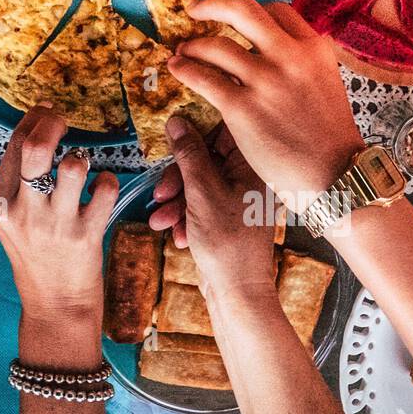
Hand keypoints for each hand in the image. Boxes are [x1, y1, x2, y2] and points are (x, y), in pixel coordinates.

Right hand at [0, 107, 117, 322]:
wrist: (55, 308)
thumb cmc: (37, 260)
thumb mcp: (14, 222)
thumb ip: (20, 184)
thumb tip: (39, 131)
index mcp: (0, 205)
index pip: (14, 146)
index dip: (34, 119)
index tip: (48, 110)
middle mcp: (22, 213)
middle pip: (35, 148)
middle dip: (53, 123)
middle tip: (64, 120)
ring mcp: (54, 225)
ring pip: (72, 166)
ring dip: (81, 158)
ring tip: (82, 169)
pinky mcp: (85, 236)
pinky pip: (104, 188)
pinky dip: (107, 181)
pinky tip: (101, 189)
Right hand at [148, 120, 278, 308]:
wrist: (238, 292)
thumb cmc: (229, 244)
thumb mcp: (202, 192)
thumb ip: (188, 154)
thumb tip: (177, 120)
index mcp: (252, 166)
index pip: (222, 132)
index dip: (194, 133)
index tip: (170, 135)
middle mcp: (248, 179)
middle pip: (204, 159)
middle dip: (177, 177)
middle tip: (161, 192)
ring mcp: (237, 199)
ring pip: (198, 183)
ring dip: (176, 201)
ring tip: (161, 220)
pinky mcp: (226, 217)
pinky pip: (200, 204)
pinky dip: (185, 216)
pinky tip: (178, 235)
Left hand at [167, 0, 364, 203]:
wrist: (335, 174)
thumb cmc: (330, 136)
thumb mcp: (326, 82)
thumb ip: (302, 62)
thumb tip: (274, 50)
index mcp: (314, 48)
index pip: (277, 11)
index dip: (253, 13)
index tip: (236, 20)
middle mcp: (289, 57)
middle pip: (242, 11)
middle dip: (213, 5)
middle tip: (195, 10)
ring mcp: (264, 81)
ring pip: (215, 46)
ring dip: (193, 45)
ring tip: (183, 50)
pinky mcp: (242, 108)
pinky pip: (203, 78)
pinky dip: (185, 70)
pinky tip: (177, 69)